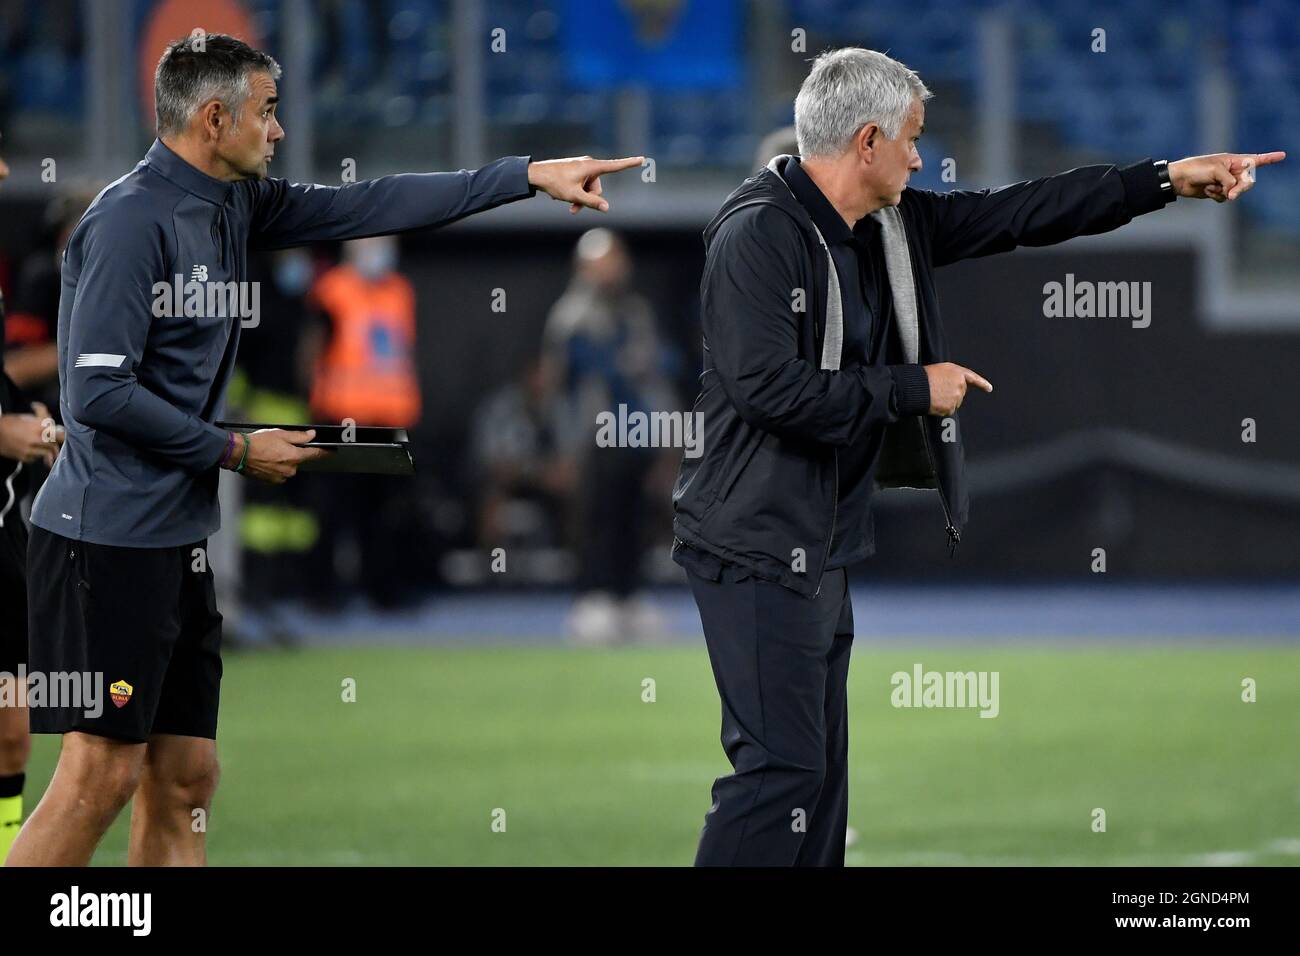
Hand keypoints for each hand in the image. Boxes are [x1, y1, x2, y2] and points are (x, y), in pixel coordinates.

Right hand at [0, 403, 60, 465]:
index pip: (58, 434)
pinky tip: (31, 449)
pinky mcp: (24, 457)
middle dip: (54, 443)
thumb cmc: (10, 423)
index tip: (64, 436)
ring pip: (46, 453)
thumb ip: (42, 419)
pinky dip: (36, 454)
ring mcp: (29, 450)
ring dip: (46, 449)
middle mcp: (35, 439)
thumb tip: (55, 424)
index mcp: (37, 427)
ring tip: (41, 445)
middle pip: (53, 445)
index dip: (63, 436)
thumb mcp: (26, 417)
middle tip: (52, 442)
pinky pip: (36, 458)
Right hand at [234, 428, 330, 483]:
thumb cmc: (258, 442)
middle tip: (279, 445)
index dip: (325, 452)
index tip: (333, 451)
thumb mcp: (281, 434)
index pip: (315, 454)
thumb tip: (312, 435)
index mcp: (294, 457)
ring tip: (269, 452)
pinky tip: (266, 460)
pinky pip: (279, 473)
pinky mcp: (272, 481)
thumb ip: (299, 436)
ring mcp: (281, 477)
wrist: (238, 454)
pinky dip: (275, 467)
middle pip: (299, 460)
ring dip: (283, 460)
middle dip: (293, 453)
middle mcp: (291, 469)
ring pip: (288, 467)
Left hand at [527, 155, 644, 213]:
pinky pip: (581, 184)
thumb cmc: (555, 183)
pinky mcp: (575, 170)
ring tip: (566, 203)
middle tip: (573, 209)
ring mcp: (581, 167)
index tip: (642, 159)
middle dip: (588, 199)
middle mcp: (588, 164)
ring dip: (580, 198)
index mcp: (591, 167)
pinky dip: (574, 192)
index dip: (629, 164)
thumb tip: (607, 208)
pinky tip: (561, 196)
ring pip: (588, 188)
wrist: (535, 174)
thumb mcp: (575, 196)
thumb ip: (592, 202)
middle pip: (598, 187)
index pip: (615, 166)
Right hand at [924, 362, 992, 415]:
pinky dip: (942, 409)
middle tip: (938, 390)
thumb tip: (955, 385)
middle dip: (952, 393)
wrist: (917, 387)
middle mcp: (960, 385)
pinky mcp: (951, 407)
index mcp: (958, 373)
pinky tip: (934, 402)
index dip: (982, 384)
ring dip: (946, 401)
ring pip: (954, 403)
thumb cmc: (925, 377)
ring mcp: (956, 397)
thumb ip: (952, 376)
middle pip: (960, 393)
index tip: (989, 389)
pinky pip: (948, 410)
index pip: (973, 378)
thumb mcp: (941, 369)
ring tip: (934, 395)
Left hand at [1169, 152, 1285, 201]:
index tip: (1283, 155)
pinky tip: (1206, 190)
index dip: (1270, 158)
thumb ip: (1229, 180)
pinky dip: (1216, 196)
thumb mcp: (1216, 171)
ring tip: (1211, 187)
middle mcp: (1232, 171)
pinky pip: (1224, 198)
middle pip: (1247, 182)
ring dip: (1224, 192)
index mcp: (1234, 160)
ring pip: (1236, 192)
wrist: (1179, 179)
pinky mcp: (1217, 191)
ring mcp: (1225, 182)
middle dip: (1240, 188)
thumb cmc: (1197, 169)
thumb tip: (1233, 192)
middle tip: (1232, 194)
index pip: (1256, 159)